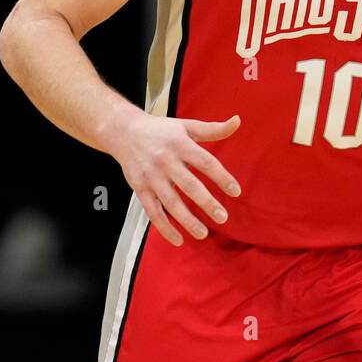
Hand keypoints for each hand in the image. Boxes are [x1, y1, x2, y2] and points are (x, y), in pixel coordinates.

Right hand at [108, 112, 241, 244]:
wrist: (123, 131)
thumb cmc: (161, 130)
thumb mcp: (187, 126)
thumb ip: (213, 129)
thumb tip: (237, 121)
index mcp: (181, 145)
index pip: (206, 162)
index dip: (222, 177)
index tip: (236, 192)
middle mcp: (166, 161)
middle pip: (189, 185)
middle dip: (206, 203)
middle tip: (222, 217)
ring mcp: (152, 177)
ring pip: (170, 202)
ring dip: (187, 220)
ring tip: (203, 234)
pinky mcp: (140, 188)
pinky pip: (152, 212)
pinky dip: (164, 227)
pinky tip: (178, 240)